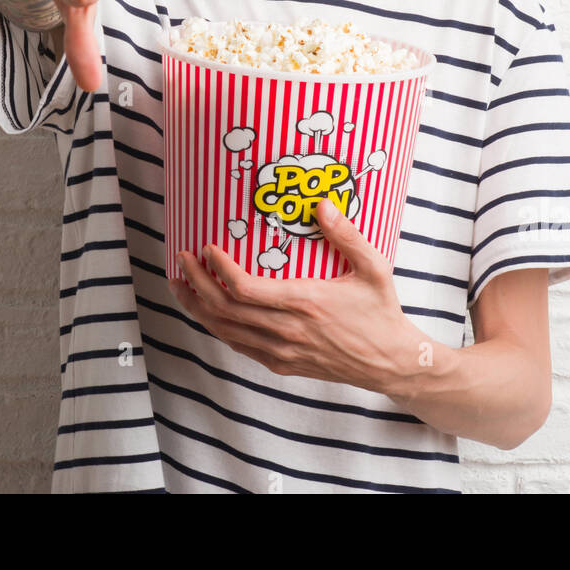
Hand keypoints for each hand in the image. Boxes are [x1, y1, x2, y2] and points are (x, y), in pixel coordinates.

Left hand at [169, 198, 429, 397]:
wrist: (389, 363)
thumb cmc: (381, 312)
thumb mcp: (374, 268)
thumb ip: (347, 235)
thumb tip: (321, 203)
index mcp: (306, 303)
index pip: (245, 289)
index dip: (219, 269)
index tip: (207, 247)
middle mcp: (287, 331)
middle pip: (225, 310)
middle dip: (196, 283)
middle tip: (181, 260)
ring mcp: (281, 352)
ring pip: (225, 331)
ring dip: (198, 307)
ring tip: (181, 285)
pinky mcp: (281, 365)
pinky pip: (239, 346)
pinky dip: (217, 327)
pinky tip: (208, 311)